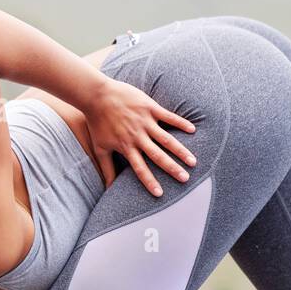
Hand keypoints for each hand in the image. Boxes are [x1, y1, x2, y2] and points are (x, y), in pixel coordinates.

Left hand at [84, 77, 196, 195]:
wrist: (97, 95)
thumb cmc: (97, 122)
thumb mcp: (99, 147)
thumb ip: (106, 168)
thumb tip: (107, 189)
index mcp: (126, 147)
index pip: (140, 169)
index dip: (150, 182)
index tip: (160, 194)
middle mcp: (138, 137)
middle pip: (158, 156)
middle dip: (172, 168)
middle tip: (185, 179)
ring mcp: (145, 122)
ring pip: (167, 139)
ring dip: (181, 151)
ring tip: (193, 161)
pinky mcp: (149, 107)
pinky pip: (168, 117)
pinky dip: (181, 123)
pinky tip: (193, 130)